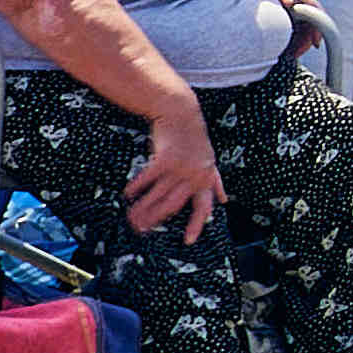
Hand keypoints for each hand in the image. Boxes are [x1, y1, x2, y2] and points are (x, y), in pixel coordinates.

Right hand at [125, 107, 226, 241]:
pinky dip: (137, 187)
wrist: (181, 112)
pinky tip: (128, 195)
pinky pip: (148, 178)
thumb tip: (224, 200)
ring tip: (132, 219)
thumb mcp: (210, 159)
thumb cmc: (194, 138)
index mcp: (207, 178)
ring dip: (144, 208)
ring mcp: (180, 167)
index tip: (189, 241)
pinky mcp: (165, 158)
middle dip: (157, 220)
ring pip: (159, 194)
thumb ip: (215, 180)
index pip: (204, 207)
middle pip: (174, 205)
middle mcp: (195, 175)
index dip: (197, 224)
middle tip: (142, 231)